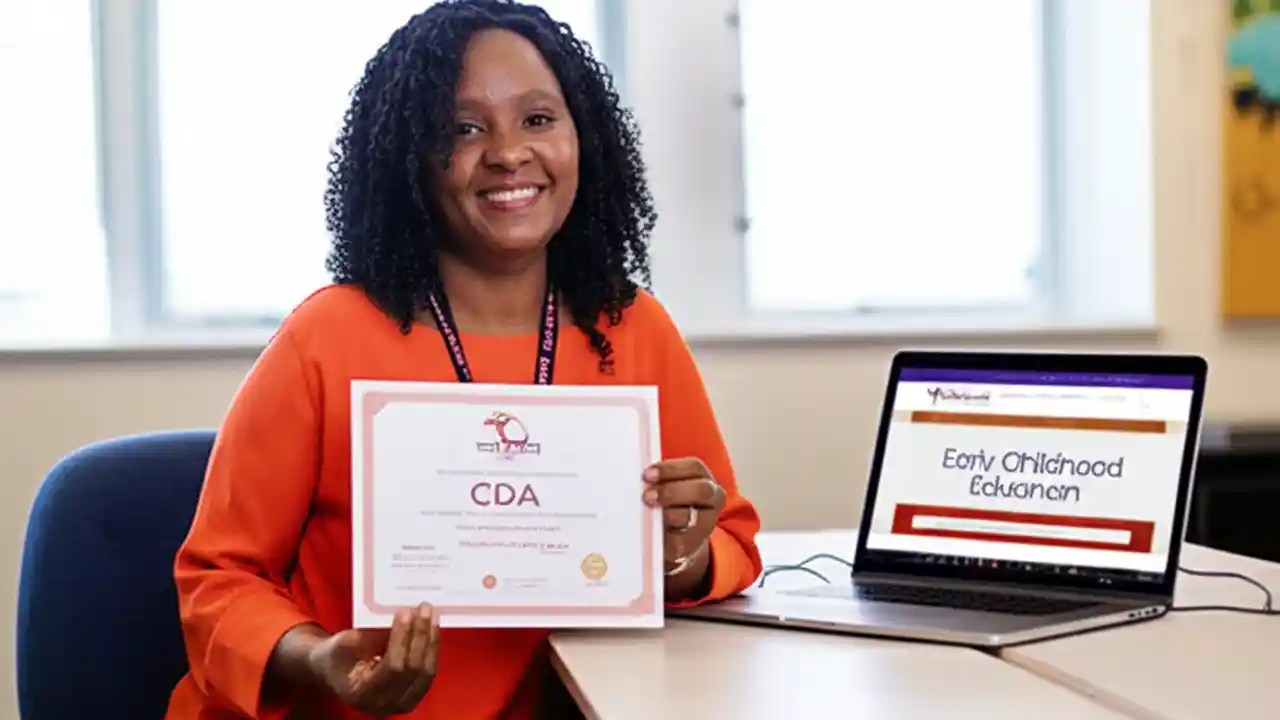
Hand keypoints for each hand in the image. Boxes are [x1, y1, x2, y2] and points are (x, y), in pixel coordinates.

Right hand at [307, 603, 439, 716]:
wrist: (335, 672)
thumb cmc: (336, 656)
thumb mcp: (342, 643)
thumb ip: (368, 636)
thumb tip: (399, 617)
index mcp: (363, 695)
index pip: (393, 667)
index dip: (402, 638)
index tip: (405, 612)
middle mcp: (384, 705)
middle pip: (414, 670)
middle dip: (420, 635)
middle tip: (423, 608)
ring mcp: (401, 703)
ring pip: (426, 672)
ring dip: (431, 640)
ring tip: (431, 614)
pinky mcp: (412, 695)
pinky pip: (428, 672)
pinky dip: (432, 648)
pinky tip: (432, 627)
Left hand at [642, 457, 725, 570]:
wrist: (679, 534)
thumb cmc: (671, 501)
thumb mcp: (669, 484)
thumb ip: (659, 479)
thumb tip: (641, 477)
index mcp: (704, 478)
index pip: (694, 467)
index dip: (670, 469)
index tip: (647, 474)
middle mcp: (712, 498)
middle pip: (700, 490)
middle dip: (671, 491)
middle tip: (647, 496)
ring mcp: (706, 523)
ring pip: (689, 516)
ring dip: (666, 513)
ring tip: (648, 512)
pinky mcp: (692, 544)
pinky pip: (678, 540)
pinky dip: (663, 535)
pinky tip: (651, 531)